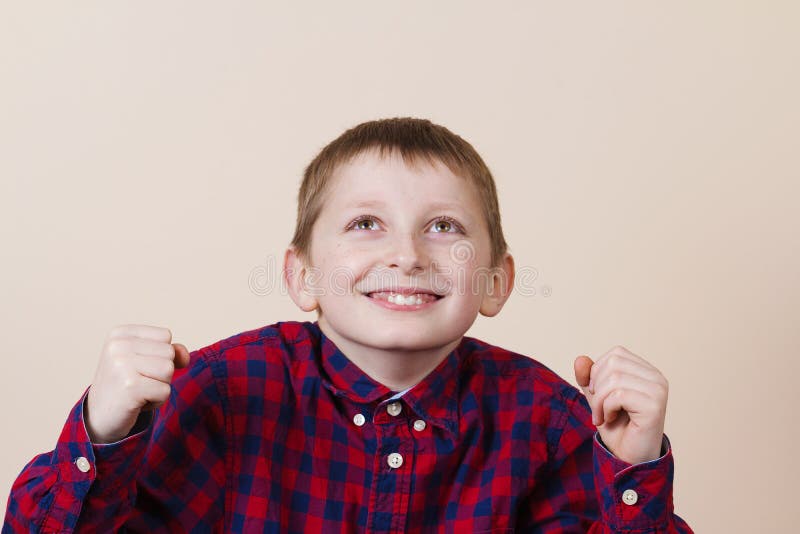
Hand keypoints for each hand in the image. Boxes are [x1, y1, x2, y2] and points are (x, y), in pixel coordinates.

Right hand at [85, 324, 190, 443]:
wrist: (99, 418)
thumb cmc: (126, 385)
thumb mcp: (145, 360)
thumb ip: (169, 351)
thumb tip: (184, 356)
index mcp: (120, 334)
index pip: (165, 335)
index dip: (160, 355)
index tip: (137, 367)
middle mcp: (118, 345)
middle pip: (169, 353)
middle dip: (161, 372)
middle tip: (137, 382)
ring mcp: (122, 365)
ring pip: (169, 370)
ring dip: (160, 386)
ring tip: (138, 391)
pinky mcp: (130, 387)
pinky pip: (165, 391)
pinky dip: (156, 401)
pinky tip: (136, 403)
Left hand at [574, 346, 667, 464]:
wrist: (629, 458)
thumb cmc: (616, 427)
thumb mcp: (596, 397)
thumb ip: (588, 377)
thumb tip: (579, 359)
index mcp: (647, 371)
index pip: (616, 354)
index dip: (598, 372)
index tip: (597, 394)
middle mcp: (657, 378)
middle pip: (613, 363)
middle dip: (597, 386)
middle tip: (598, 409)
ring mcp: (659, 391)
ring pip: (614, 379)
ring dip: (599, 401)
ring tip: (603, 416)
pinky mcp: (654, 406)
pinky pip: (618, 395)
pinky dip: (606, 408)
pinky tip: (611, 420)